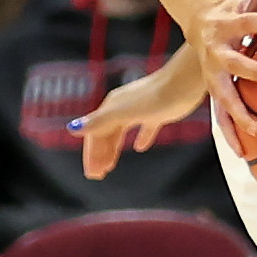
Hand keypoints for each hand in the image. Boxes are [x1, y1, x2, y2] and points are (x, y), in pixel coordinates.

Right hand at [76, 61, 206, 179]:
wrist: (185, 82)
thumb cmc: (155, 96)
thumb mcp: (125, 112)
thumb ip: (100, 121)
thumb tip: (72, 129)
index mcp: (112, 108)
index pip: (96, 134)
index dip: (92, 154)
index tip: (92, 173)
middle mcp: (123, 108)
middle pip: (106, 134)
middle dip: (100, 154)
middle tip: (98, 174)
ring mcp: (141, 109)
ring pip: (121, 132)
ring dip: (114, 149)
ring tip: (110, 166)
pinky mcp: (158, 112)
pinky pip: (145, 127)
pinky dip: (141, 138)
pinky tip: (141, 147)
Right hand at [195, 0, 256, 154]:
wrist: (198, 22)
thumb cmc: (232, 7)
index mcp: (227, 24)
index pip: (251, 21)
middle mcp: (217, 50)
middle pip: (235, 63)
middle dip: (255, 72)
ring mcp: (213, 72)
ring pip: (223, 96)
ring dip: (238, 115)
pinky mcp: (213, 88)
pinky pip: (221, 113)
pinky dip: (232, 132)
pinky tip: (245, 152)